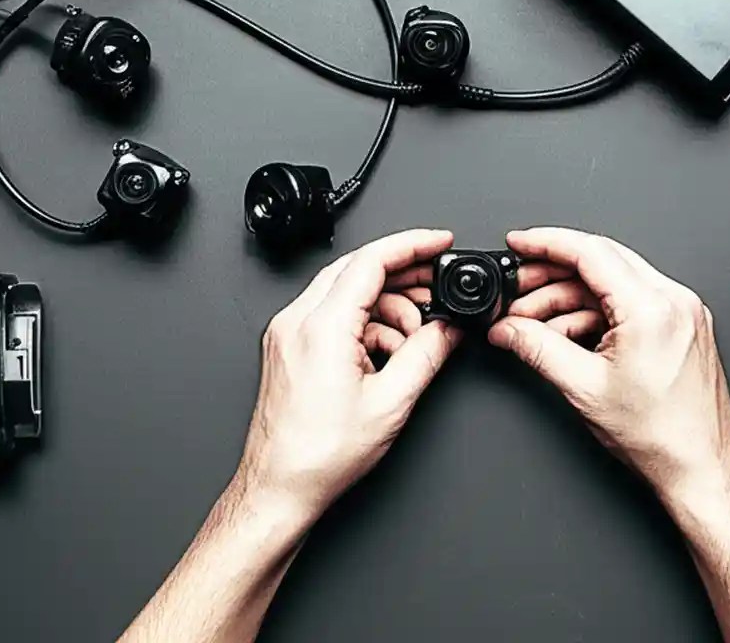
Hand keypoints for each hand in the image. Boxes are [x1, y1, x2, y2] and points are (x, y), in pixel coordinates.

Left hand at [236, 229, 462, 519]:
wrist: (280, 486)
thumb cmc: (319, 455)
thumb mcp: (392, 402)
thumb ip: (427, 355)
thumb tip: (449, 329)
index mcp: (321, 328)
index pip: (371, 261)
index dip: (412, 244)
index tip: (438, 242)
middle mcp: (297, 322)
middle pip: (357, 270)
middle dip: (402, 277)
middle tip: (435, 290)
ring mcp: (288, 333)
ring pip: (346, 293)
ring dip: (386, 307)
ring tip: (414, 341)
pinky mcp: (289, 347)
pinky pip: (333, 316)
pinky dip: (365, 325)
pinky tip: (388, 353)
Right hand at [488, 228, 729, 496]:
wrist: (698, 466)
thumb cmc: (661, 436)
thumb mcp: (584, 387)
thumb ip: (537, 348)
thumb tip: (508, 329)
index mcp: (653, 309)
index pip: (591, 251)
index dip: (546, 242)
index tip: (519, 243)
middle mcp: (674, 301)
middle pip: (601, 262)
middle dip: (552, 273)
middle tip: (517, 289)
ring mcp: (681, 312)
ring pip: (613, 283)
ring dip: (570, 298)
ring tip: (533, 323)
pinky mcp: (681, 326)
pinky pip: (630, 303)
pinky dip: (594, 313)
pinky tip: (564, 334)